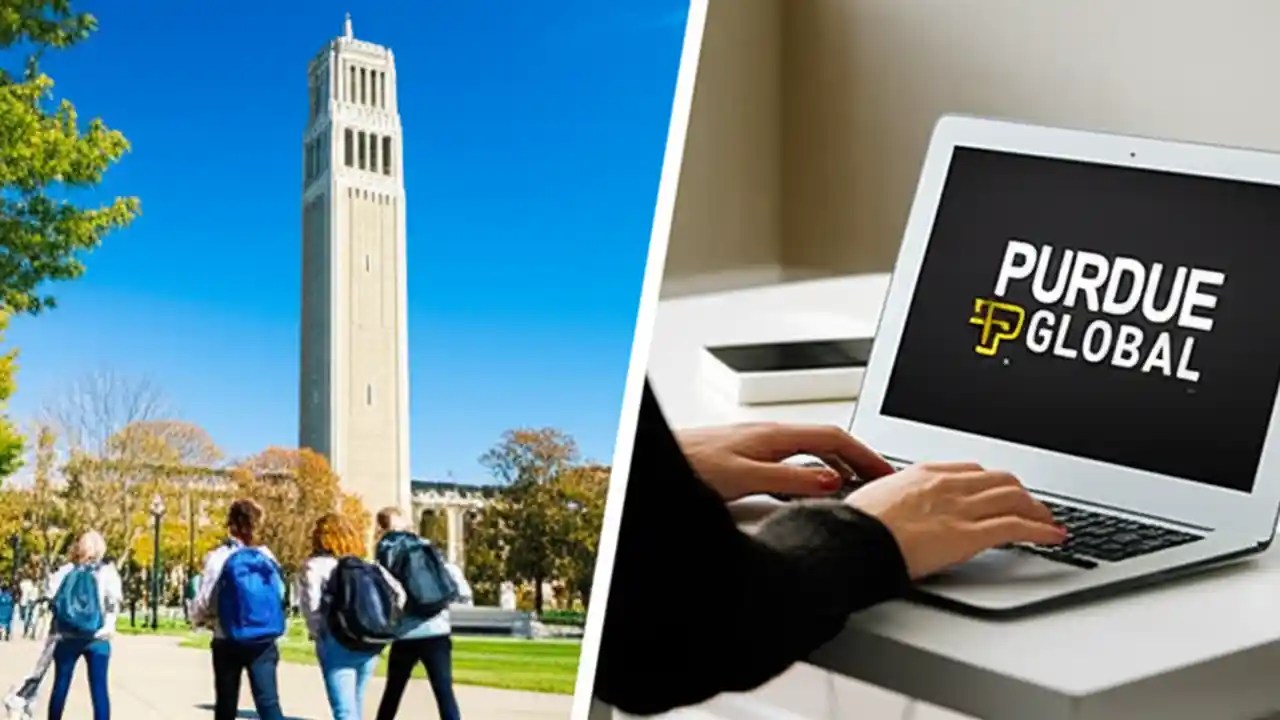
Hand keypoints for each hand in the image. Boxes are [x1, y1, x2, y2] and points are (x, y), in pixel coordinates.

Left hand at [677, 422, 895, 500]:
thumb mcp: (744, 478)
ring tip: (854, 486)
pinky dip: (812, 469)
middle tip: (879, 481)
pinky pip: (791, 458)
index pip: (833, 437)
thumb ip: (788, 480)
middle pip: (825, 441)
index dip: (863, 454)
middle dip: (856, 458)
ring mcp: (756, 442)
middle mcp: (768, 434)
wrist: (659, 458)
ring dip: (835, 464)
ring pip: (808, 449)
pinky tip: (810, 486)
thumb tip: (830, 481)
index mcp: (774, 435)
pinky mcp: (745, 454)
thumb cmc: (691, 465)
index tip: (885, 472)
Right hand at [846, 462, 1064, 578]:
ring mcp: (960, 507)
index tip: (996, 491)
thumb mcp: (872, 501)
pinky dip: (1041, 530)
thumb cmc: (853, 527)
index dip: (991, 482)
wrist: (850, 541)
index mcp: (922, 473)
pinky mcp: (970, 534)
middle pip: (999, 479)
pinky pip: (1017, 526)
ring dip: (1037, 510)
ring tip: (1048, 522)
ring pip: (1015, 498)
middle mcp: (946, 484)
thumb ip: (893, 501)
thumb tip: (891, 510)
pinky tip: (1053, 537)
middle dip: (1021, 493)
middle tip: (1030, 506)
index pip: (970, 470)